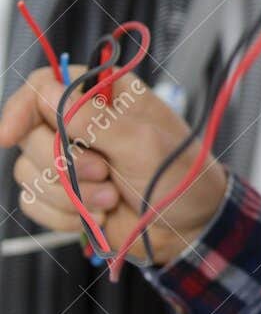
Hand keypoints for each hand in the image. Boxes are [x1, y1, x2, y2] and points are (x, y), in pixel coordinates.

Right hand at [0, 67, 228, 265]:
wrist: (190, 227)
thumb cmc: (180, 177)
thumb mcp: (143, 142)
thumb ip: (93, 119)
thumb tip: (47, 92)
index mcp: (102, 97)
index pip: (42, 86)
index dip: (21, 108)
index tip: (9, 133)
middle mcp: (79, 126)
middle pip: (29, 133)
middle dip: (63, 162)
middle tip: (104, 172)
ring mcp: (69, 163)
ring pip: (27, 172)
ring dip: (69, 193)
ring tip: (111, 198)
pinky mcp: (64, 197)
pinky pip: (34, 203)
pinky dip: (64, 215)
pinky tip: (98, 214)